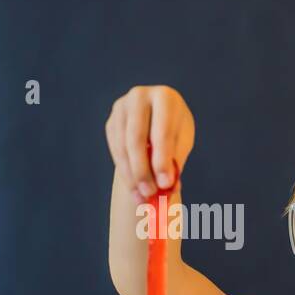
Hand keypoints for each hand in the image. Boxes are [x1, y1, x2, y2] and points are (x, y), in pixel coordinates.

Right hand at [104, 85, 194, 202]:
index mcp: (165, 98)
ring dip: (132, 176)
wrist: (157, 118)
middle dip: (143, 171)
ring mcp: (121, 108)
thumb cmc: (176, 130)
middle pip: (136, 139)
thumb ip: (175, 161)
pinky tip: (134, 190)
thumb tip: (168, 187)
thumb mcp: (183, 141)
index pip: (161, 133)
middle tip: (150, 194)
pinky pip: (115, 150)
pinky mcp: (111, 121)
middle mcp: (139, 97)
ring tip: (143, 198)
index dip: (162, 160)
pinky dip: (125, 172)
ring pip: (123, 147)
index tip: (165, 185)